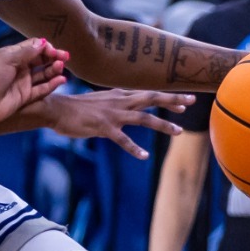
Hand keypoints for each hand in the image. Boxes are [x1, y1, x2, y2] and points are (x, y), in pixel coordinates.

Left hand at [0, 39, 68, 124]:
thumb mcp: (7, 59)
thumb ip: (27, 52)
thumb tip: (43, 43)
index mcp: (12, 56)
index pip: (33, 47)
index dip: (44, 47)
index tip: (52, 50)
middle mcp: (19, 68)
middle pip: (41, 60)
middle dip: (53, 57)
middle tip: (65, 57)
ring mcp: (23, 82)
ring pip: (43, 74)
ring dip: (54, 69)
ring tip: (61, 67)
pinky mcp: (26, 97)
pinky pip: (42, 89)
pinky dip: (52, 84)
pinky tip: (61, 79)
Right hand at [43, 88, 194, 159]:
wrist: (57, 109)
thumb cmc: (77, 108)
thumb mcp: (101, 101)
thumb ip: (116, 103)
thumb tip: (127, 107)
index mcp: (120, 95)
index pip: (148, 94)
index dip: (167, 97)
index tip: (184, 101)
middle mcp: (120, 102)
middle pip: (152, 98)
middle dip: (173, 99)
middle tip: (192, 101)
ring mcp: (113, 115)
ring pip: (144, 118)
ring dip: (163, 124)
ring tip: (179, 131)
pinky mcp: (104, 127)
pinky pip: (123, 140)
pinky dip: (134, 148)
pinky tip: (144, 156)